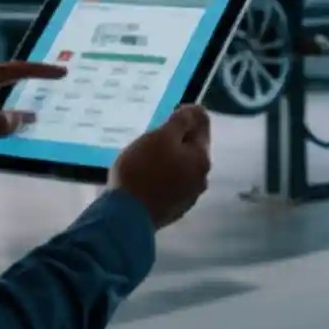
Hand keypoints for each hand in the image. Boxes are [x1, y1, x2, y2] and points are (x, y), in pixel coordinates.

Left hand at [0, 62, 65, 147]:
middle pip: (8, 73)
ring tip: (31, 101)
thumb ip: (0, 124)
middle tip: (52, 83)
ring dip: (12, 92)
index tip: (61, 71)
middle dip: (30, 78)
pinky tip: (0, 114)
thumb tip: (23, 117)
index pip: (18, 69)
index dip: (41, 71)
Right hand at [109, 105, 211, 229]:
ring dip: (167, 159)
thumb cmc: (142, 169)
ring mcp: (188, 197)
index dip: (186, 115)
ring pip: (181, 167)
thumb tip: (197, 111)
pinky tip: (144, 177)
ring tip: (144, 157)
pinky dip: (161, 176)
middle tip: (151, 136)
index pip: (202, 125)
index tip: (166, 114)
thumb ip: (181, 121)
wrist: (125, 216)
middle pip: (191, 148)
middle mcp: (201, 179)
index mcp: (202, 159)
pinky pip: (170, 184)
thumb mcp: (161, 136)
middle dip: (175, 139)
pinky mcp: (173, 210)